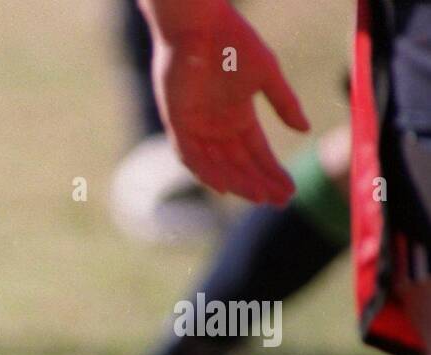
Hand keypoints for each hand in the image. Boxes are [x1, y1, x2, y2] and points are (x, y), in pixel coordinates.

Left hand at [146, 0, 308, 204]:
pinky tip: (224, 186)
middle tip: (279, 201)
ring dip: (238, 182)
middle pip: (239, 165)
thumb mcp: (267, 76)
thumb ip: (284, 104)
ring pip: (217, 165)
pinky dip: (206, 172)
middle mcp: (216, 126)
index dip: (272, 172)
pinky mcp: (177, 122)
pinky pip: (190, 156)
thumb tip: (305, 130)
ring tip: (258, 197)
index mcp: (238, 116)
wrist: (200, 25)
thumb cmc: (234, 43)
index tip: (289, 190)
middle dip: (259, 184)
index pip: (257, 153)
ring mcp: (196, 126)